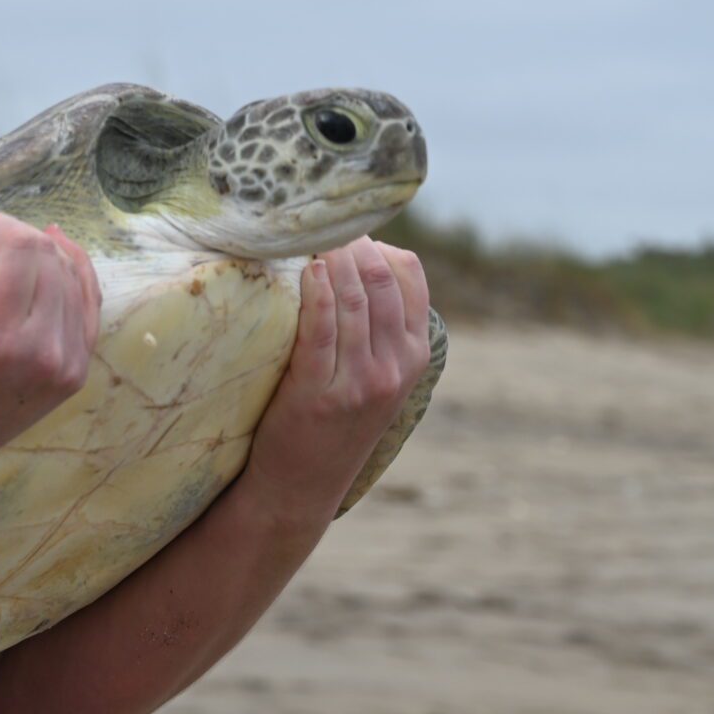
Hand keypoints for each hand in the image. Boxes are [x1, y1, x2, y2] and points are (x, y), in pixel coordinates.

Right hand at [0, 213, 103, 495]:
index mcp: (0, 337)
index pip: (19, 246)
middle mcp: (45, 351)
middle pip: (48, 256)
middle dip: (14, 236)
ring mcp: (67, 365)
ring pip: (72, 275)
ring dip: (41, 253)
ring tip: (8, 253)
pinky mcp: (75, 373)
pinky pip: (88, 305)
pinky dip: (72, 275)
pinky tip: (56, 256)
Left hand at [243, 238, 431, 519]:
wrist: (300, 488)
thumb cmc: (330, 422)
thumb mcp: (373, 377)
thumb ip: (377, 329)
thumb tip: (355, 261)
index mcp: (414, 355)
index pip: (410, 276)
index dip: (378, 243)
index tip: (346, 230)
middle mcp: (396, 366)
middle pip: (381, 278)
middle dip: (351, 242)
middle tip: (318, 224)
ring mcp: (361, 381)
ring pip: (353, 297)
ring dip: (330, 257)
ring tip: (304, 236)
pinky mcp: (320, 392)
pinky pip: (322, 328)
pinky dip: (316, 290)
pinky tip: (305, 268)